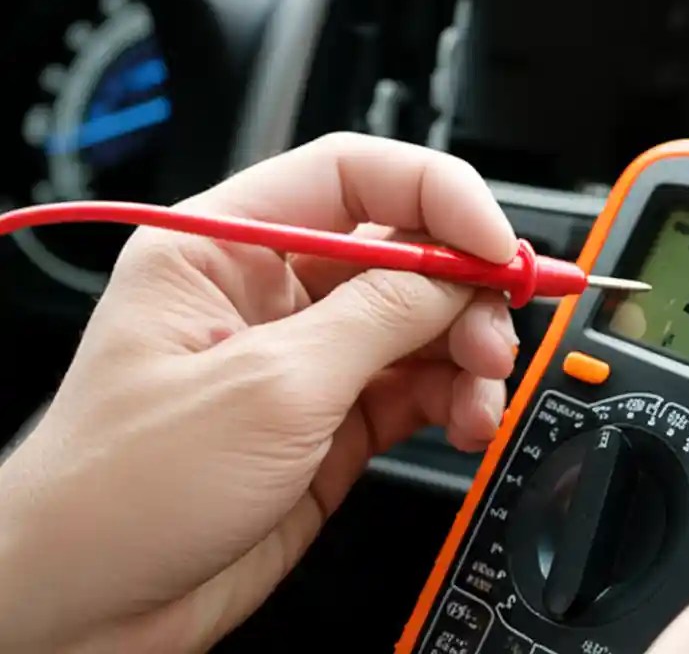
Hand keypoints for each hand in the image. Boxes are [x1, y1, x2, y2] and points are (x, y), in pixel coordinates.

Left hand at [0, 133, 518, 651]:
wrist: (91, 611)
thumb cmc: (121, 494)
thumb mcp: (267, 388)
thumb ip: (377, 319)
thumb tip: (460, 275)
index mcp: (224, 247)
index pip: (352, 177)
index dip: (437, 195)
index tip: (492, 243)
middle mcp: (270, 293)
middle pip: (402, 251)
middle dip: (464, 288)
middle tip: (498, 329)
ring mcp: (307, 360)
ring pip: (423, 325)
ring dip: (469, 354)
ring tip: (481, 394)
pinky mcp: (334, 422)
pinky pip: (419, 389)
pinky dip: (458, 402)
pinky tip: (466, 423)